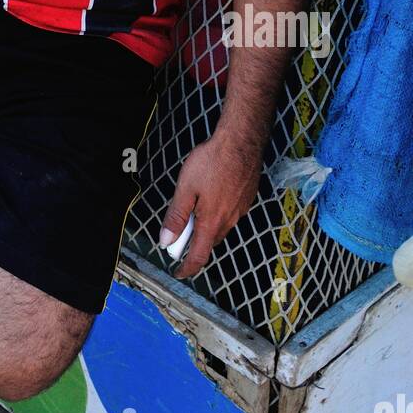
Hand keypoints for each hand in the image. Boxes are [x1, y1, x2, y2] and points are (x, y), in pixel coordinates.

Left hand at [159, 130, 262, 279]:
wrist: (241, 141)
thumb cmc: (213, 161)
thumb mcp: (185, 188)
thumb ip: (176, 216)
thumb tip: (166, 240)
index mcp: (212, 221)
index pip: (199, 256)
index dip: (186, 268)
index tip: (178, 272)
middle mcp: (229, 220)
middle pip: (209, 242)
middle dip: (193, 241)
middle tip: (178, 229)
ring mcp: (240, 210)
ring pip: (220, 227)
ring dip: (205, 225)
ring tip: (193, 204)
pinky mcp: (246, 199)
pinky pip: (229, 214)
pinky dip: (217, 213)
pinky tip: (211, 195)